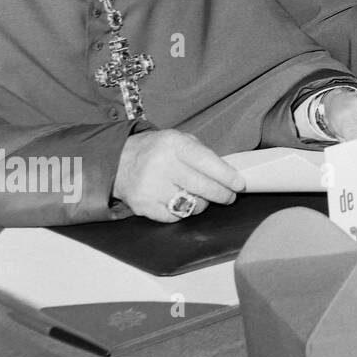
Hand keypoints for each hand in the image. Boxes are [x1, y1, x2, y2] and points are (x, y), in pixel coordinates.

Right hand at [113, 129, 245, 222]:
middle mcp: (161, 165)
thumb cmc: (156, 150)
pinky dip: (182, 212)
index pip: (207, 162)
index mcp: (173, 144)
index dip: (227, 176)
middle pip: (202, 186)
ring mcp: (150, 187)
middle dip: (222, 194)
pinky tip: (181, 202)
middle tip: (229, 196)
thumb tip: (229, 174)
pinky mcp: (143, 206)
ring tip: (202, 197)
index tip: (239, 185)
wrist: (117, 161)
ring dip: (202, 204)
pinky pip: (174, 217)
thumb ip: (202, 154)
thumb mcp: (179, 140)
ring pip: (190, 205)